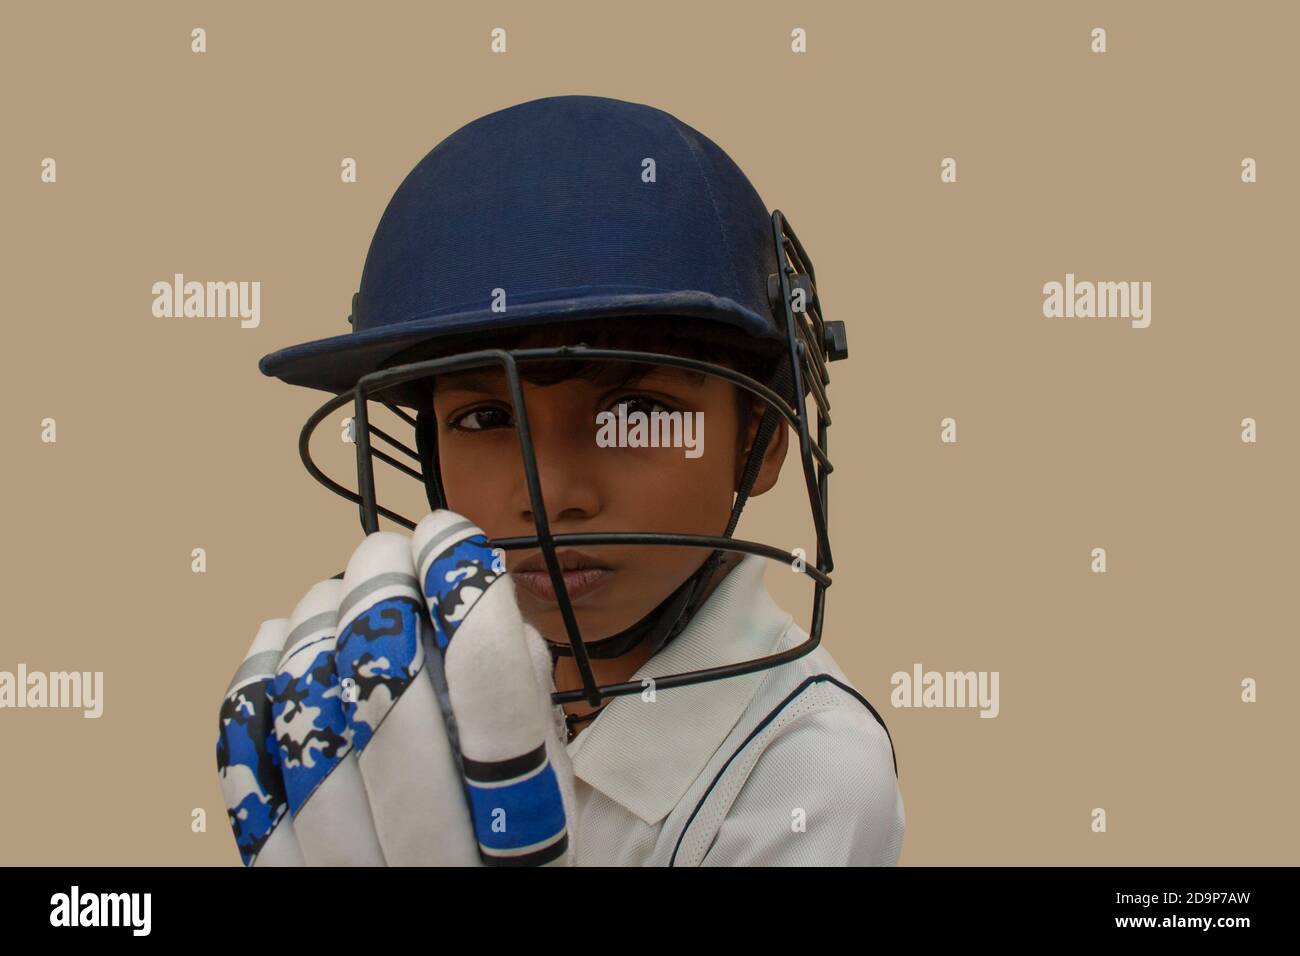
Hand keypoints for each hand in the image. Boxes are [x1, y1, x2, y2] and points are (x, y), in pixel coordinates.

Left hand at [215, 509, 576, 865]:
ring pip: (309, 729)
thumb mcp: (550, 791)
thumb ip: (527, 703)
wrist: (438, 943)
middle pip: (389, 705)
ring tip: (333, 592)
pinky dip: (255, 689)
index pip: (497, 699)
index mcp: (522, 838)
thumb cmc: (503, 851)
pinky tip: (280, 641)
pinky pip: (248, 773)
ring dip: (315, 636)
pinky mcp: (290, 882)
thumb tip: (478, 601)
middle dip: (380, 600)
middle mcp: (434, 863)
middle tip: (384, 552)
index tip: (450, 536)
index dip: (468, 598)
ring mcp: (352, 876)